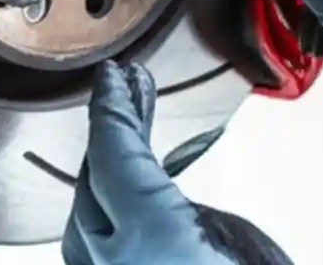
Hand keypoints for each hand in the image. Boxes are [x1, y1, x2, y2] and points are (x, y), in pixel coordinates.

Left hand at [62, 61, 293, 264]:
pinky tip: (133, 191)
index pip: (112, 158)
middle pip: (94, 185)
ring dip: (107, 171)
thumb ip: (165, 211)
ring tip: (135, 128)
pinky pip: (98, 252)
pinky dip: (110, 214)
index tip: (112, 76)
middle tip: (129, 90)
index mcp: (150, 241)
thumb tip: (129, 177)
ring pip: (88, 220)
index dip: (110, 109)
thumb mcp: (234, 243)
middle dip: (111, 133)